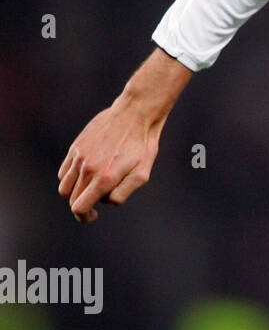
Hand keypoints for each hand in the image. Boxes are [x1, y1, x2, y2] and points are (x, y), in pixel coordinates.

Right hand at [57, 98, 163, 222]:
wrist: (136, 114)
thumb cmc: (143, 145)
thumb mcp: (143, 173)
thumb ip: (123, 193)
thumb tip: (106, 201)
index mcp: (104, 178)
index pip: (79, 208)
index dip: (84, 216)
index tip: (94, 214)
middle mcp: (88, 168)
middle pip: (72, 199)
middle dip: (82, 206)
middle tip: (95, 205)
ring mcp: (79, 157)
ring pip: (65, 186)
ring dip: (75, 191)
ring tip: (92, 186)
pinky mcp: (75, 147)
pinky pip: (64, 171)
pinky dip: (71, 177)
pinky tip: (87, 173)